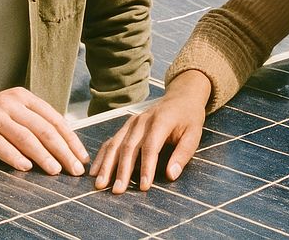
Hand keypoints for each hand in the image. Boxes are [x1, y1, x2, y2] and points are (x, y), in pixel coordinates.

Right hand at [0, 83, 88, 175]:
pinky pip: (1, 144)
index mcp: (24, 98)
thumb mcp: (11, 113)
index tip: (82, 156)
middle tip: (74, 169)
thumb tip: (63, 146)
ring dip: (43, 156)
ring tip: (55, 170)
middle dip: (63, 151)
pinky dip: (14, 156)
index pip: (55, 119)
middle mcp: (12, 102)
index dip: (70, 139)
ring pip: (26, 137)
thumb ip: (32, 123)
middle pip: (44, 129)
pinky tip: (25, 168)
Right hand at [90, 70, 210, 192]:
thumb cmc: (188, 118)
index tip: (144, 187)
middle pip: (129, 146)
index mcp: (161, 120)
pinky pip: (110, 141)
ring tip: (100, 184)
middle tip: (117, 191)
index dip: (147, 167)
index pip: (151, 146)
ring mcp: (131, 122)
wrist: (180, 97)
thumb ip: (183, 153)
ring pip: (116, 144)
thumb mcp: (194, 134)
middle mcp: (142, 121)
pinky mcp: (125, 126)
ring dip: (107, 165)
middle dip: (122, 170)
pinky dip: (102, 156)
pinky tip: (94, 171)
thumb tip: (171, 175)